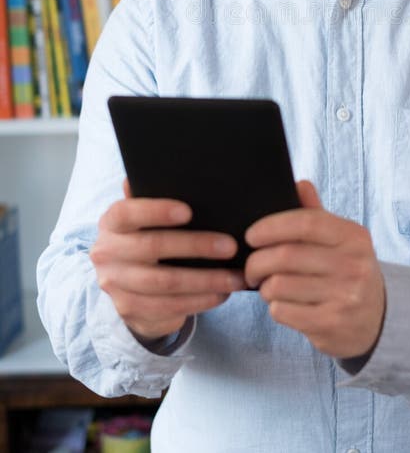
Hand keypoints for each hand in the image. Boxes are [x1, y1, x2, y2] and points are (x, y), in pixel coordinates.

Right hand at [90, 179, 245, 341]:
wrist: (125, 285)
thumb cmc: (146, 239)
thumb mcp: (144, 220)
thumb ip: (152, 198)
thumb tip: (167, 165)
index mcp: (111, 223)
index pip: (127, 213)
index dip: (157, 211)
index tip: (189, 211)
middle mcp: (106, 253)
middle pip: (153, 248)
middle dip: (196, 246)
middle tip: (230, 246)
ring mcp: (115, 285)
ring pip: (166, 283)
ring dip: (206, 280)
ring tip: (236, 277)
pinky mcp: (129, 310)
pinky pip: (169, 307)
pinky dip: (200, 300)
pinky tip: (222, 293)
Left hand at [244, 181, 385, 358]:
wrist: (377, 321)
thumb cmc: (348, 273)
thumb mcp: (341, 242)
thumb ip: (317, 215)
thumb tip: (300, 184)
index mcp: (354, 237)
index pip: (305, 223)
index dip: (271, 226)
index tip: (251, 235)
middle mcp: (353, 265)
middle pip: (286, 256)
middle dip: (257, 262)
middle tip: (251, 268)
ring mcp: (345, 296)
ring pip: (279, 285)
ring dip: (264, 287)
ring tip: (268, 287)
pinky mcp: (332, 324)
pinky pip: (283, 311)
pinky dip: (274, 307)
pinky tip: (282, 304)